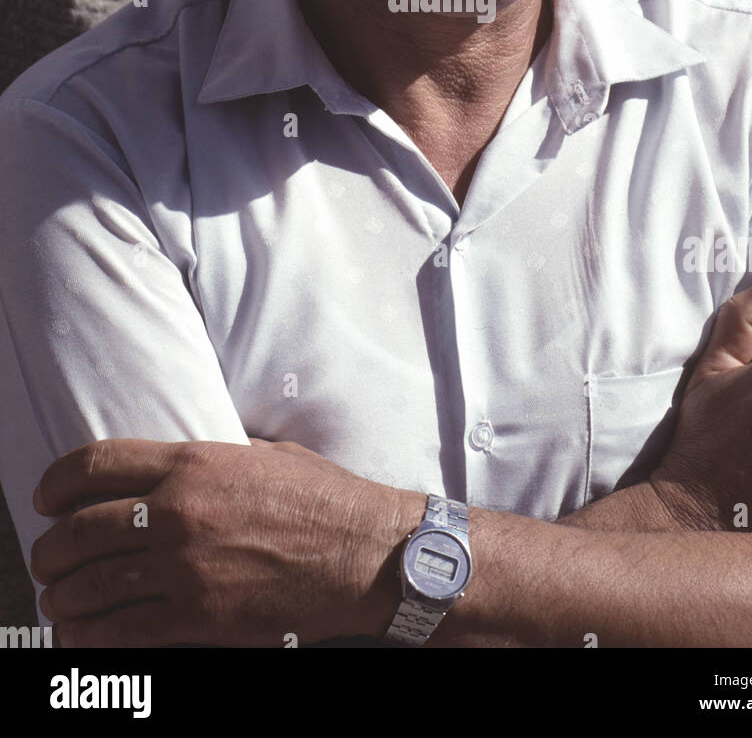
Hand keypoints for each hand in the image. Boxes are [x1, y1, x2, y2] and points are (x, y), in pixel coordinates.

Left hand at [30, 438, 412, 646]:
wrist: (365, 553)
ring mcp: (185, 567)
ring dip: (62, 595)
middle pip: (78, 529)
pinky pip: (119, 630)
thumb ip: (214, 458)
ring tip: (59, 599)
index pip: (93, 465)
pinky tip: (80, 634)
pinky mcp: (197, 617)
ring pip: (89, 584)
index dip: (55, 483)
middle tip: (47, 558)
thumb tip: (181, 468)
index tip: (45, 499)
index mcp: (193, 461)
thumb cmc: (324, 499)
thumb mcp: (263, 455)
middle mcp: (179, 510)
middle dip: (50, 548)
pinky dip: (87, 636)